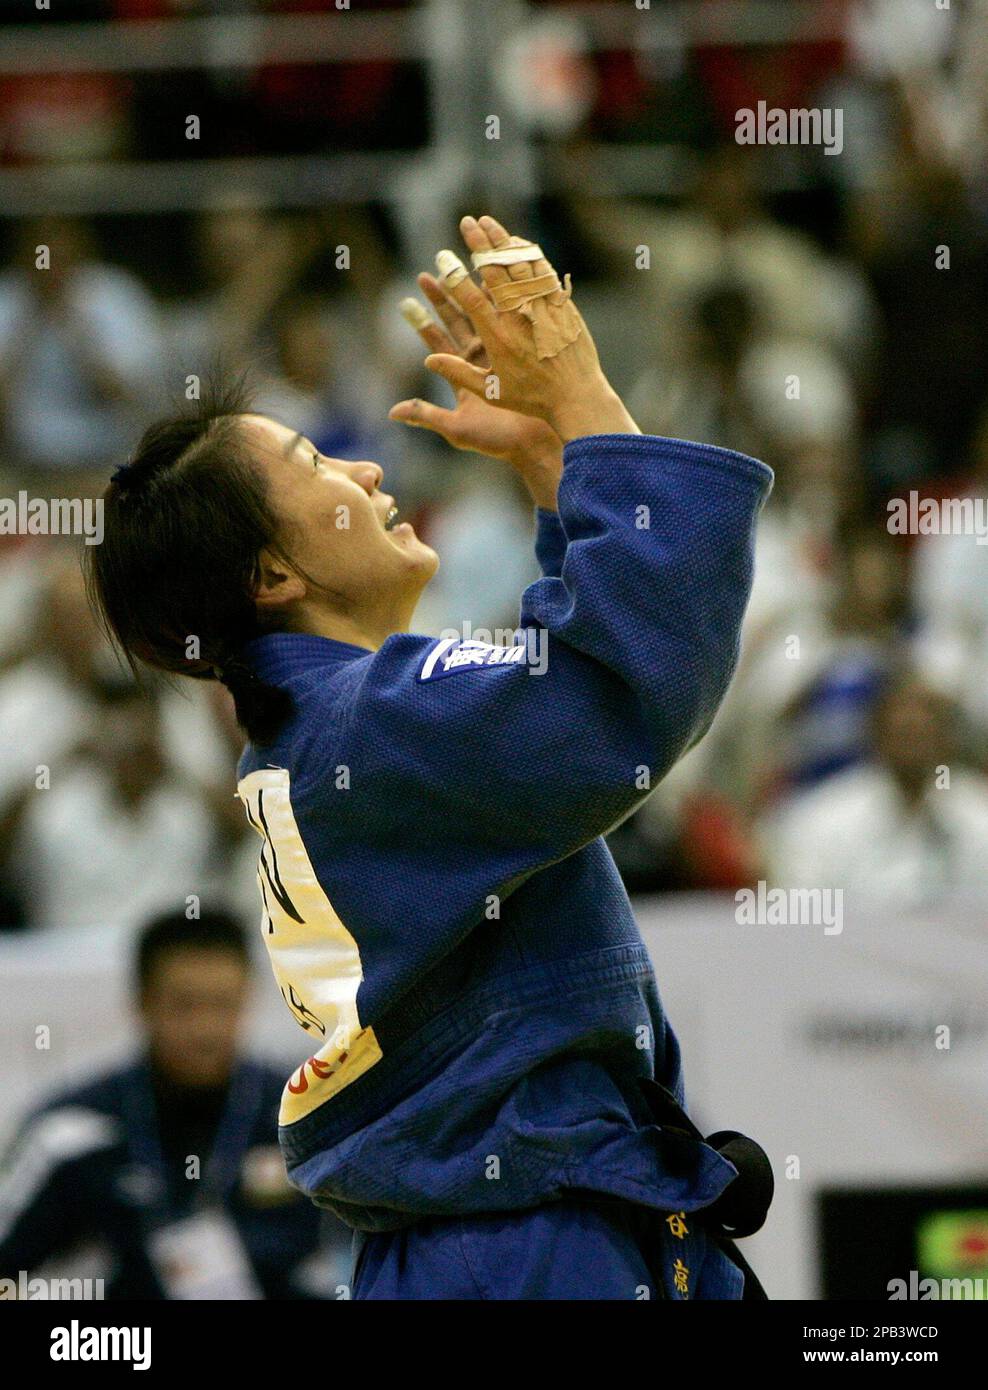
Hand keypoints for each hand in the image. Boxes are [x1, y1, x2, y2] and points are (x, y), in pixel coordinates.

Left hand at [390, 269, 563, 509]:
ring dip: (474, 291)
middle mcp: (480, 362)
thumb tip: (392, 412)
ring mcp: (503, 355)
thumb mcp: (458, 429)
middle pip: (458, 323)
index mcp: (462, 377)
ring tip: (462, 265)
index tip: (406, 300)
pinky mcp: (525, 352)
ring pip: (486, 315)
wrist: (538, 445)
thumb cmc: (498, 440)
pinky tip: (502, 278)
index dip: (422, 323)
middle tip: (429, 273)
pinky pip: (513, 320)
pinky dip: (506, 301)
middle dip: (443, 298)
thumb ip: (427, 416)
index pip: (437, 344)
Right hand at [423, 214, 638, 441]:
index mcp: (499, 338)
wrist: (577, 397)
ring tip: (488, 223)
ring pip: (520, 264)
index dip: (455, 276)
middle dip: (480, 243)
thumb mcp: (492, 392)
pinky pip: (543, 271)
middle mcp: (520, 317)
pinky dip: (528, 253)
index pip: (472, 298)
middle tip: (467, 222)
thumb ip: (459, 373)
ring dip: (503, 240)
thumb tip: (429, 359)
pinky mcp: (561, 305)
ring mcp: (543, 308)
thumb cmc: (533, 399)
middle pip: (496, 271)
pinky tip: (517, 243)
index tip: (442, 258)